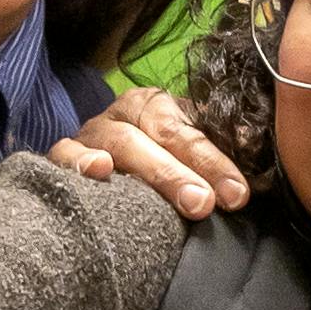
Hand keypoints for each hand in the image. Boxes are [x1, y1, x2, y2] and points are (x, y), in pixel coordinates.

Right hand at [48, 84, 248, 219]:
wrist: (109, 166)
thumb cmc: (159, 162)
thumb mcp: (188, 152)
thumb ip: (217, 154)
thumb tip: (249, 166)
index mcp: (155, 106)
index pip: (187, 130)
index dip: (214, 161)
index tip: (236, 193)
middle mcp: (121, 115)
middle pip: (154, 136)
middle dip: (181, 172)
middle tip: (204, 203)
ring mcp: (89, 135)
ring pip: (117, 144)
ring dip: (149, 170)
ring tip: (168, 195)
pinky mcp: (61, 155)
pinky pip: (63, 154)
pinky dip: (79, 161)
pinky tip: (99, 171)